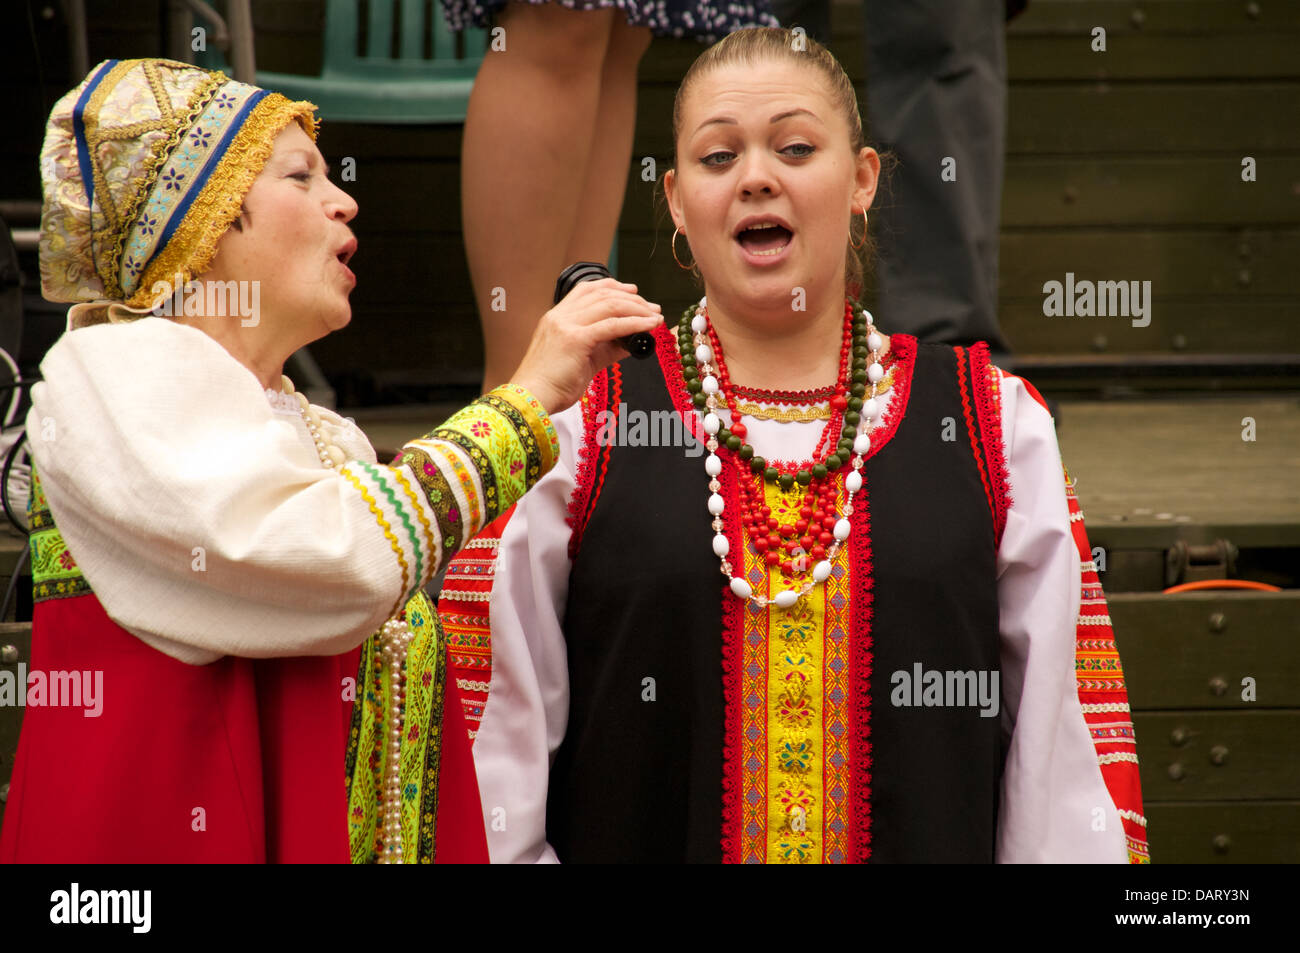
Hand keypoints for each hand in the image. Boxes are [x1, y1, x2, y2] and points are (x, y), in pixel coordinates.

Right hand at [508, 278, 662, 414]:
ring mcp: (566, 325)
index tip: (633, 292)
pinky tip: (649, 326)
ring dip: (638, 309)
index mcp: (556, 317)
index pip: (587, 290)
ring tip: (655, 316)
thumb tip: (632, 341)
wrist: (531, 399)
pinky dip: (635, 324)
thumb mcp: (583, 360)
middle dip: (632, 299)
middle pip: (602, 294)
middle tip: (652, 308)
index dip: (613, 286)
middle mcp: (560, 316)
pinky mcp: (575, 339)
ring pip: (610, 306)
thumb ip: (606, 348)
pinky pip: (612, 326)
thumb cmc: (553, 384)